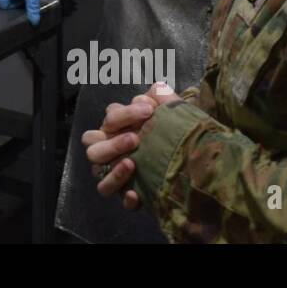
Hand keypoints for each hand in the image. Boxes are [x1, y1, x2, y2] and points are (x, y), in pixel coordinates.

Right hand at [83, 83, 180, 207]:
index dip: (124, 114)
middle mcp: (110, 153)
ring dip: (113, 169)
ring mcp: (116, 175)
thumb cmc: (174, 134)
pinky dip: (124, 196)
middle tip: (136, 139)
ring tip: (133, 163)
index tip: (148, 110)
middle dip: (112, 143)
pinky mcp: (129, 196)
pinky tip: (136, 193)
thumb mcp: (171, 114)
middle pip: (93, 148)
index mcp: (117, 131)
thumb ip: (162, 98)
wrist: (194, 165)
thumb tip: (156, 88)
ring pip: (99, 175)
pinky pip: (118, 199)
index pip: (108, 119)